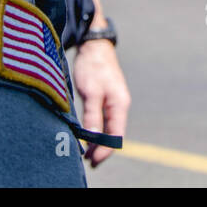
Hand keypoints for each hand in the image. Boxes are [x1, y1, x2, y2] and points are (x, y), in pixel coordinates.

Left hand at [72, 38, 129, 166]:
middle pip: (114, 134)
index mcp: (120, 105)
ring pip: (109, 128)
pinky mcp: (105, 98)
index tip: (93, 161)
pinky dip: (97, 130)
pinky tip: (88, 135)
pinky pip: (104, 120)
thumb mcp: (90, 92)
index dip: (106, 151)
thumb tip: (93, 138)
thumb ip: (92, 116)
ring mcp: (113, 101)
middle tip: (88, 161)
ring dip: (99, 141)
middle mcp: (120, 105)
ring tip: (87, 153)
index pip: (117, 136)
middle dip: (102, 149)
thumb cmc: (93, 66)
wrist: (94, 45)